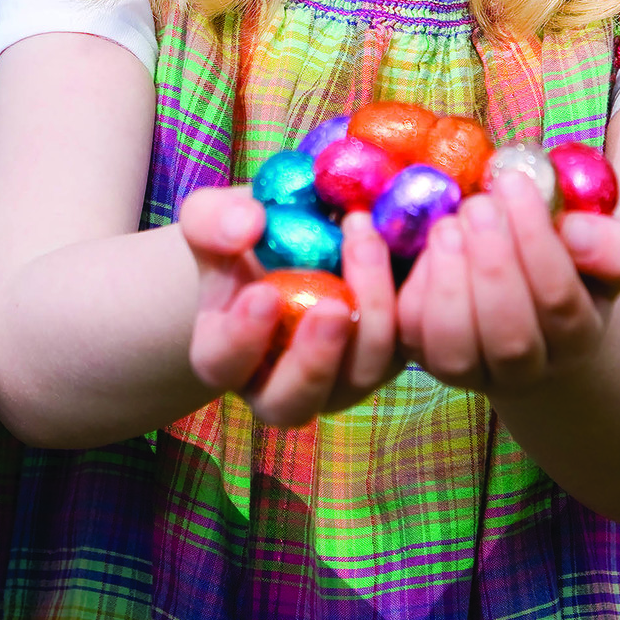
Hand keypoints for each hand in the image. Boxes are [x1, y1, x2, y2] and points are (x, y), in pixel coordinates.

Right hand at [169, 187, 402, 428]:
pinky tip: (399, 243)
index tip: (263, 294)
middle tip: (333, 309)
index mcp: (225, 354)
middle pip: (291, 403)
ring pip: (359, 375)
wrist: (299, 235)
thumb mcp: (213, 215)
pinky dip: (406, 300)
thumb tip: (246, 228)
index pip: (221, 366)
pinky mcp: (389, 355)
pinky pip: (404, 347)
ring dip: (370, 313)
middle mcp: (279, 381)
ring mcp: (339, 376)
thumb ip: (213, 219)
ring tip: (364, 240)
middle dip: (313, 362)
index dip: (241, 339)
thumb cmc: (243, 235)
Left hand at [394, 179, 619, 396]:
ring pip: (456, 349)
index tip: (514, 183)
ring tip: (447, 227)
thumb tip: (574, 230)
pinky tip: (417, 246)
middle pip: (510, 336)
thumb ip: (609, 243)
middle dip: (491, 264)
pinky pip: (411, 336)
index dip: (536, 242)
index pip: (559, 301)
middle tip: (478, 206)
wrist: (522, 310)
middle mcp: (527, 369)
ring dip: (447, 281)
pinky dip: (411, 290)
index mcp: (577, 338)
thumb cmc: (563, 270)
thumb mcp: (599, 254)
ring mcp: (471, 372)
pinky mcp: (423, 358)